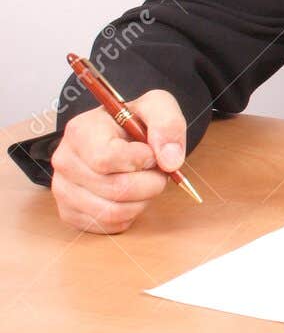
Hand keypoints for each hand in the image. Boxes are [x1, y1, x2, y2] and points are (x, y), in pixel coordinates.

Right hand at [50, 89, 188, 232]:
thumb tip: (170, 161)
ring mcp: (63, 190)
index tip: (150, 152)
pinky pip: (109, 226)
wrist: (118, 136)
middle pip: (116, 189)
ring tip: (143, 181)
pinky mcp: (70, 213)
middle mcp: (65, 161)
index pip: (107, 159)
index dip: (141, 160)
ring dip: (142, 200)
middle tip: (155, 170)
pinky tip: (130, 195)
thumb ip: (168, 125)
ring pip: (114, 212)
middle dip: (150, 183)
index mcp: (80, 131)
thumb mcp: (157, 107)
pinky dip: (130, 214)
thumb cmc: (133, 121)